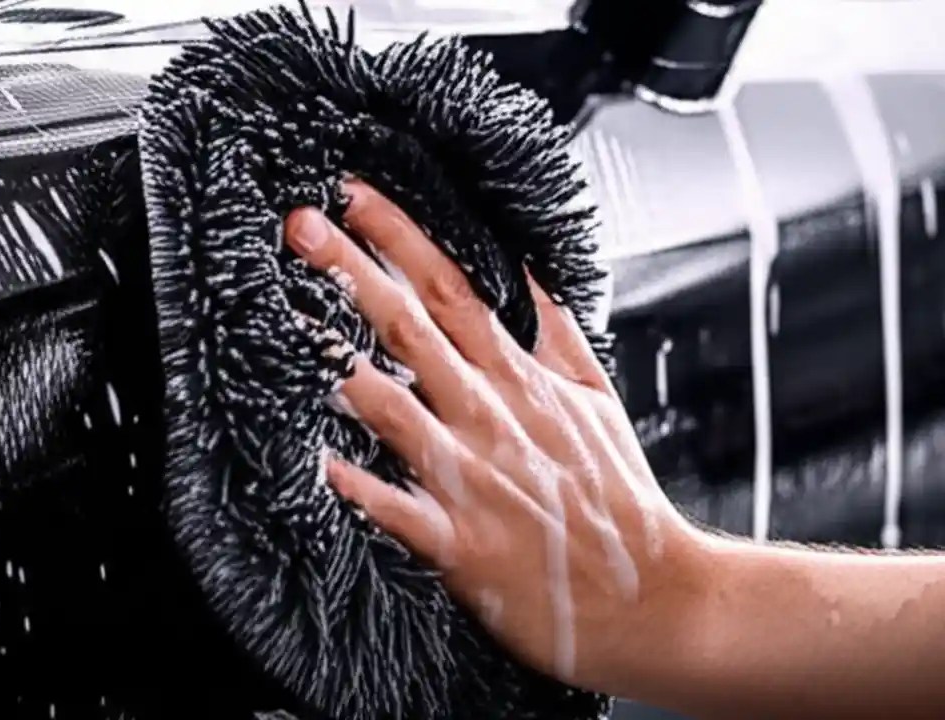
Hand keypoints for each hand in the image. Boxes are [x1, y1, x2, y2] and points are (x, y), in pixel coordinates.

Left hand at [283, 180, 708, 695]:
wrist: (654, 597)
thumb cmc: (620, 498)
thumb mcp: (598, 396)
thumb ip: (556, 329)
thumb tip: (527, 268)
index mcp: (521, 380)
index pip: (453, 288)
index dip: (400, 237)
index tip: (354, 194)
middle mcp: (491, 417)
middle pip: (412, 329)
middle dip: (353, 271)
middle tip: (301, 224)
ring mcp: (474, 479)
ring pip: (397, 408)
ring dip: (343, 363)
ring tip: (290, 321)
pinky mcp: (463, 544)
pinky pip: (402, 513)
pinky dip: (363, 489)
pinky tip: (321, 464)